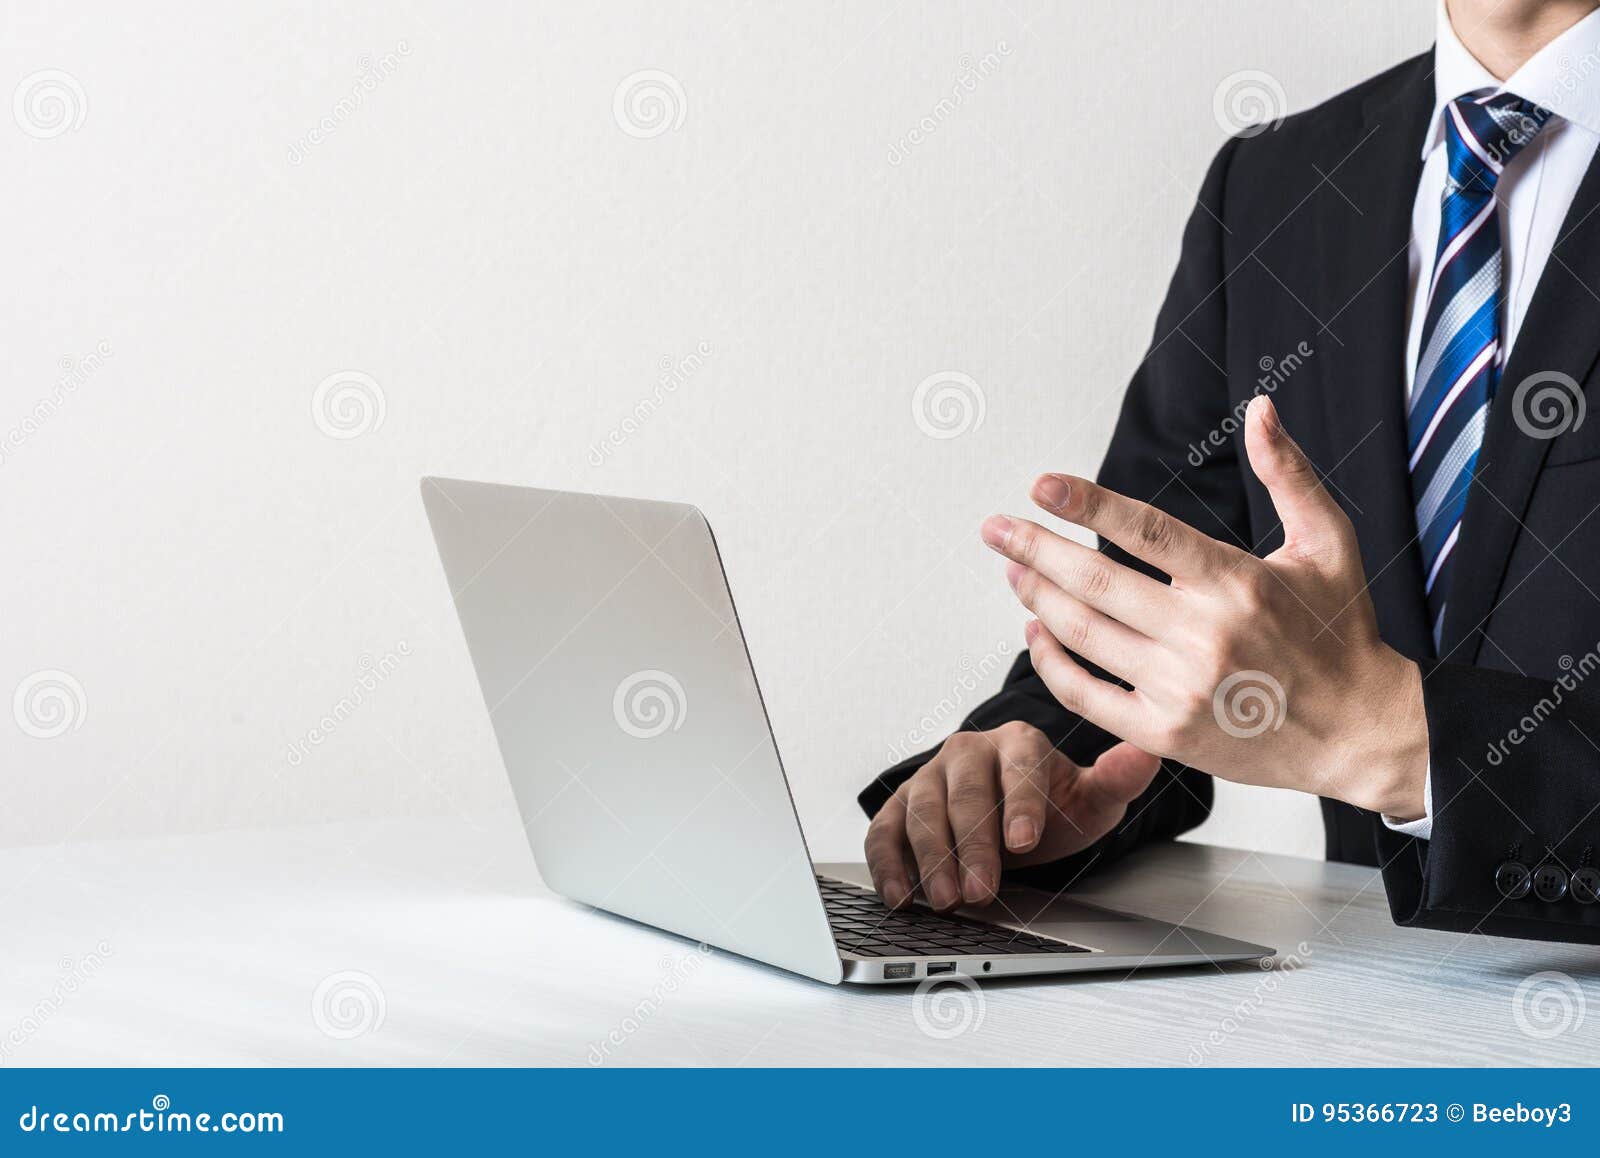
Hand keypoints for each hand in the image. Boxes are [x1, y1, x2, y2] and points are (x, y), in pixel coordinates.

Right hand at [863, 721, 1161, 908]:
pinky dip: (887, 863)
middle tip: (981, 890)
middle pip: (965, 793)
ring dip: (931, 858)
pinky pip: (884, 830)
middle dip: (973, 845)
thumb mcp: (1092, 798)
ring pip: (921, 810)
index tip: (1024, 843)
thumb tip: (1148, 752)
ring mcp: (929, 777)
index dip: (1019, 805)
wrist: (1012, 810)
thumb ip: (1118, 778)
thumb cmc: (1053, 806)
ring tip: (945, 898)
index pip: (1018, 768)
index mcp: (1018, 743)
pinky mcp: (899, 806)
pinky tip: (900, 894)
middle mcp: (968, 752)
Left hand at [984, 396, 1426, 819]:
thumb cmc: (1342, 631)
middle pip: (1094, 583)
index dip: (1086, 504)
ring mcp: (1180, 688)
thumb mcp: (1329, 542)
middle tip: (994, 528)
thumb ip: (1288, 474)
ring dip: (1037, 598)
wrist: (1361, 733)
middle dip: (1033, 549)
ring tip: (1013, 570)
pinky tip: (1036, 631)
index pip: (1144, 531)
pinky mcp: (1166, 733)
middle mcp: (1203, 635)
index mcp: (1237, 581)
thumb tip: (1260, 407)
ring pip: (1083, 635)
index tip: (1040, 485)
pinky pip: (1086, 695)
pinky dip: (1051, 662)